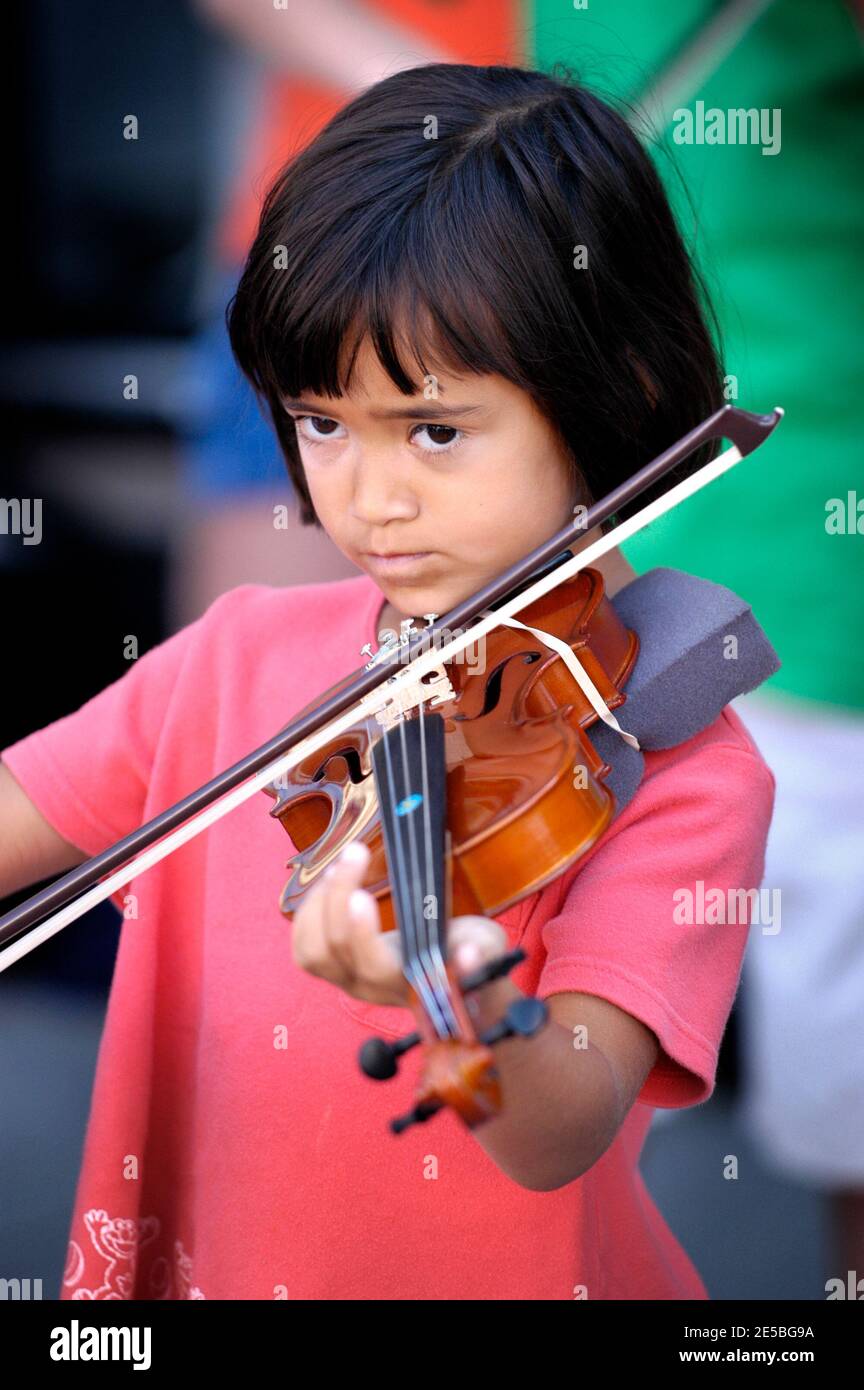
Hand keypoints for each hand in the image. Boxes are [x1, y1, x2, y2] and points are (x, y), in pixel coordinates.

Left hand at [290, 839, 508, 1006]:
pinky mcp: (334, 970)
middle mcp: (369, 987)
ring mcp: (347, 980)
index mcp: (405, 983)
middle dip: (337, 897)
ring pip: (311, 951)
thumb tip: (470, 954)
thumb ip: (482, 954)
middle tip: (356, 852)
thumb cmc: (469, 956)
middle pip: (332, 950)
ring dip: (319, 903)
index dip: (361, 934)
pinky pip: (304, 949)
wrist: (453, 986)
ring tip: (341, 866)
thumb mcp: (487, 950)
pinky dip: (308, 913)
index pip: (372, 966)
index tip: (362, 895)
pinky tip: (329, 883)